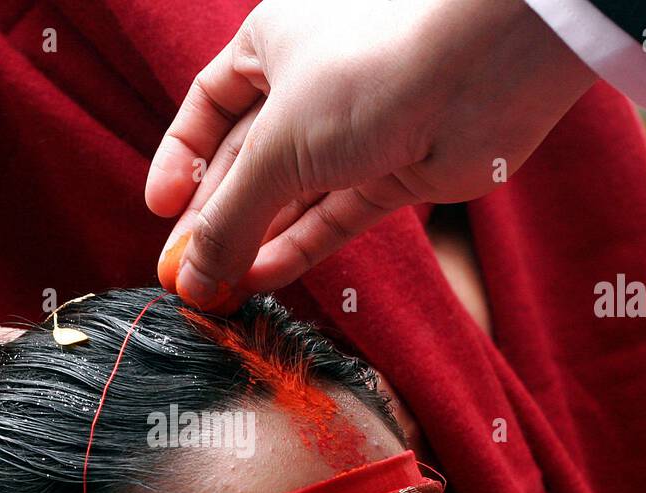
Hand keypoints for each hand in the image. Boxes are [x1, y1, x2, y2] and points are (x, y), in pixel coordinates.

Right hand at [145, 0, 594, 307]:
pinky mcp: (392, 172)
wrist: (485, 67)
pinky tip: (260, 281)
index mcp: (271, 45)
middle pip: (244, 162)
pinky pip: (331, 217)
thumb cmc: (368, 72)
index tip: (159, 213)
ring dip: (250, 245)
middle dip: (213, 221)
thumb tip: (190, 277)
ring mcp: (354, 131)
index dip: (179, 161)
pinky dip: (297, 250)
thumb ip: (229, 218)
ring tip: (215, 294)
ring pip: (289, 197)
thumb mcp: (276, 147)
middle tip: (183, 277)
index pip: (207, 108)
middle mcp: (310, 85)